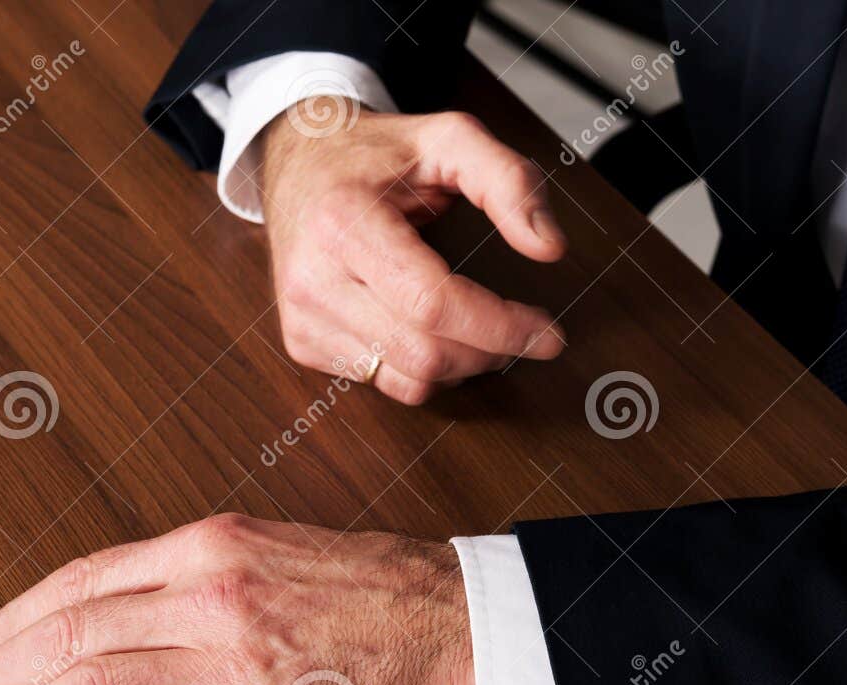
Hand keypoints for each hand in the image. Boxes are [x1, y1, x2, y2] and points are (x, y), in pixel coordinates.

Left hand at [0, 514, 476, 684]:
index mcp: (205, 546)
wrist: (459, 627)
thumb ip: (191, 572)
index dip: (9, 623)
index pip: (76, 584)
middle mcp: (207, 597)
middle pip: (66, 637)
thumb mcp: (270, 547)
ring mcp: (232, 666)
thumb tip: (112, 610)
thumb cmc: (372, 590)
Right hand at [261, 106, 567, 403]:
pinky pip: (384, 383)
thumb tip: (548, 247)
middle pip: (426, 353)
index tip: (546, 332)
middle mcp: (314, 278)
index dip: (500, 327)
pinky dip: (425, 369)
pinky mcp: (302, 343)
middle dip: (490, 350)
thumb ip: (509, 182)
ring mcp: (303, 317)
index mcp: (344, 223)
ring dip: (463, 365)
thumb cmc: (373, 153)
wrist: (298, 161)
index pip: (433, 304)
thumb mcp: (449, 138)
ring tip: (480, 328)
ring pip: (409, 381)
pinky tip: (432, 331)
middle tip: (522, 330)